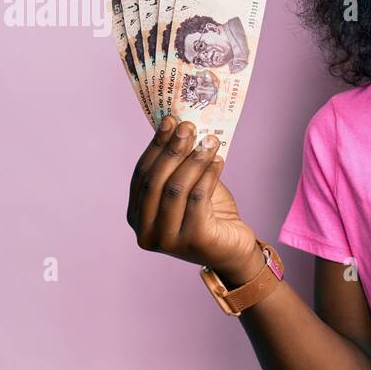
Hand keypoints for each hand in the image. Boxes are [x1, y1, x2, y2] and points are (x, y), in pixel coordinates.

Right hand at [126, 116, 259, 277]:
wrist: (233, 249)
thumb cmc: (209, 215)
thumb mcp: (188, 188)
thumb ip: (178, 167)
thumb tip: (177, 126)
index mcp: (137, 217)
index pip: (141, 175)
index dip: (155, 147)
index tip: (169, 121)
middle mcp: (145, 232)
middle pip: (156, 181)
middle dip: (172, 150)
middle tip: (188, 126)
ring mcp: (167, 240)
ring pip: (176, 189)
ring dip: (193, 160)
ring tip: (209, 140)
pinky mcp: (193, 241)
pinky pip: (198, 199)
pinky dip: (208, 175)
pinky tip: (218, 160)